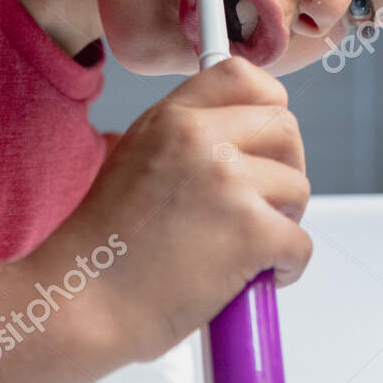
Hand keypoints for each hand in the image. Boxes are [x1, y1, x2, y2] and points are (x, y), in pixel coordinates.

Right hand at [27, 57, 310, 363]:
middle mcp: (201, 139)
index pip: (243, 76)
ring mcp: (229, 182)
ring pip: (298, 188)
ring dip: (283, 222)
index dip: (268, 106)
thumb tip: (245, 143)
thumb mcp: (135, 161)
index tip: (267, 139)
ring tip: (245, 250)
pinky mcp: (252, 231)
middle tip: (261, 206)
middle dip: (284, 169)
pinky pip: (301, 243)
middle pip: (285, 129)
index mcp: (171, 118)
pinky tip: (253, 280)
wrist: (81, 305)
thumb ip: (186, 141)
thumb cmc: (104, 252)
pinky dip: (287, 268)